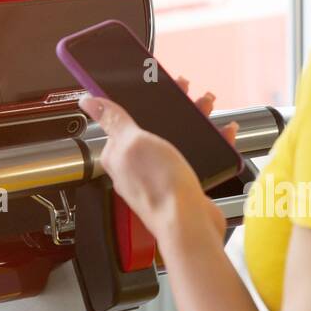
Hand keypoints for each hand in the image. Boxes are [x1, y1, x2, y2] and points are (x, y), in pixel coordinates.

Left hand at [79, 85, 237, 237]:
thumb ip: (113, 121)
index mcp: (118, 154)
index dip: (140, 100)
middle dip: (173, 108)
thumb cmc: (159, 188)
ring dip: (194, 119)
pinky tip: (221, 133)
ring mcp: (159, 175)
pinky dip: (209, 141)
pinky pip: (195, 156)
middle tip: (188, 93)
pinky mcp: (181, 184)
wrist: (189, 224)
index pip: (123, 120)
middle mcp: (136, 166)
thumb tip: (89, 102)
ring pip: (176, 138)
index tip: (157, 86)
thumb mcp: (133, 143)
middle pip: (154, 126)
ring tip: (206, 106)